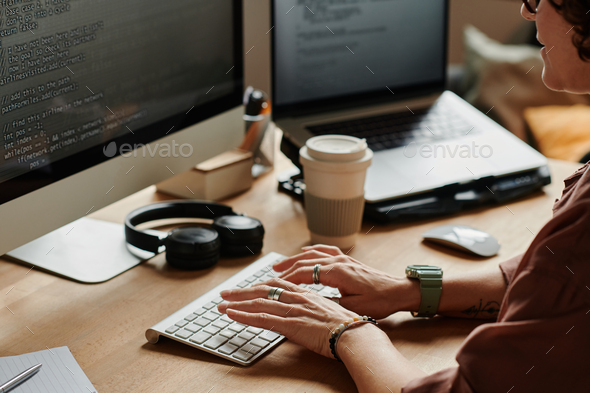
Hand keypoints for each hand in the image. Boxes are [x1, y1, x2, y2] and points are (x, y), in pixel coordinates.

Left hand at [218, 277, 357, 357]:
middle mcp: (298, 298)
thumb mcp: (328, 314)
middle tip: (225, 293)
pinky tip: (232, 314)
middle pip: (264, 289)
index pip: (277, 285)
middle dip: (242, 291)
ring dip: (237, 302)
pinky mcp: (290, 324)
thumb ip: (313, 312)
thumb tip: (305, 318)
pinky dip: (244, 315)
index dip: (259, 285)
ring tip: (221, 304)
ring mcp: (293, 310)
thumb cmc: (348, 327)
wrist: (356, 335)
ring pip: (259, 302)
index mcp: (307, 294)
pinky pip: (262, 318)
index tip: (247, 288)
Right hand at [272, 245, 419, 318]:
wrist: (398, 291)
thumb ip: (330, 302)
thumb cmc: (379, 301)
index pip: (305, 272)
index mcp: (337, 272)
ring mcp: (343, 258)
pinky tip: (305, 251)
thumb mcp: (352, 307)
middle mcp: (338, 261)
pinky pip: (325, 250)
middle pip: (306, 261)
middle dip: (287, 266)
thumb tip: (311, 302)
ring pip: (313, 254)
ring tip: (281, 264)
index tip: (275, 284)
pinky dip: (312, 250)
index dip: (288, 279)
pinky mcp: (348, 260)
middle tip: (272, 273)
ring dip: (296, 258)